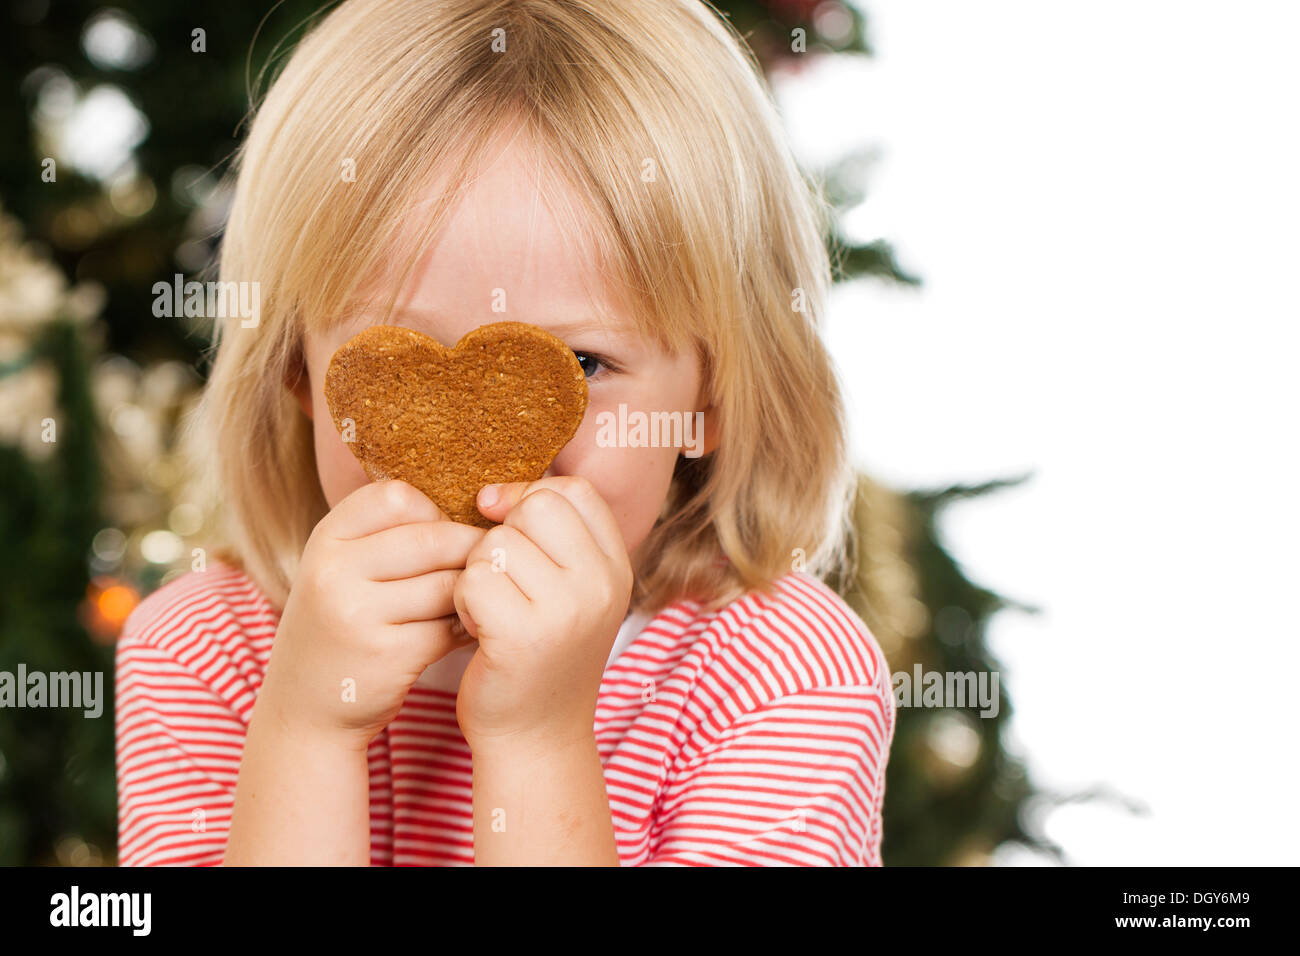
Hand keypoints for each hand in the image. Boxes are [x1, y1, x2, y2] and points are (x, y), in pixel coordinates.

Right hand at [260, 479, 485, 750]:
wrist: (303, 709)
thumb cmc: (339, 626)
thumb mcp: (339, 569)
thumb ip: (387, 534)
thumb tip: (471, 504)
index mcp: (326, 539)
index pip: (398, 497)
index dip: (432, 513)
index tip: (439, 538)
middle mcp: (334, 571)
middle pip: (434, 537)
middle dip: (466, 552)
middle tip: (477, 570)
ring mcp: (358, 614)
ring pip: (449, 583)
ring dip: (470, 593)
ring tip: (470, 601)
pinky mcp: (387, 654)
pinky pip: (451, 627)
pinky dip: (466, 628)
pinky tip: (462, 631)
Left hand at [452, 476, 633, 750]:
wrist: (535, 738)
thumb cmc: (540, 655)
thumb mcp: (566, 590)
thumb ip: (546, 536)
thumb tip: (489, 494)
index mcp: (617, 568)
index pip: (575, 492)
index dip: (532, 497)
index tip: (511, 531)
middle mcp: (601, 585)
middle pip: (536, 507)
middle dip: (503, 536)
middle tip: (504, 583)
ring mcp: (567, 611)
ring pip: (496, 543)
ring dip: (478, 572)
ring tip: (492, 611)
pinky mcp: (523, 635)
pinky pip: (474, 579)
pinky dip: (463, 601)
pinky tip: (477, 629)